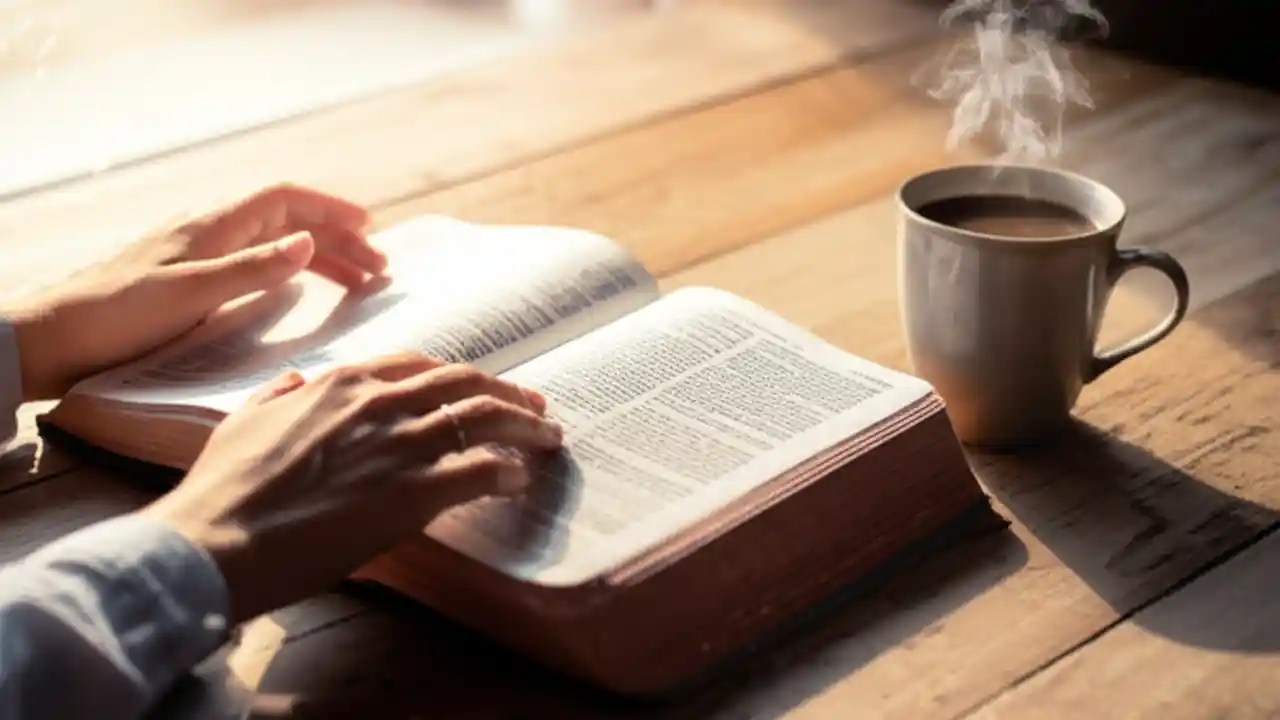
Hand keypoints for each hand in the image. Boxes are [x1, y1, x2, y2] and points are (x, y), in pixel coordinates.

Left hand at [3, 185, 386, 399]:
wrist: (56, 340)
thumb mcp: (193, 292)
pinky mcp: (194, 285)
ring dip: (320, 261)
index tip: (372, 227)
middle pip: (289, 224)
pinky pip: (258, 269)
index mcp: (213, 226)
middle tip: (380, 270)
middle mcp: (213, 235)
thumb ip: (253, 268)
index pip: (285, 198)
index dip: (331, 208)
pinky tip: (302, 292)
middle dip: (338, 241)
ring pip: (276, 248)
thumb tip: (307, 243)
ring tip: (358, 285)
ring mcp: (204, 259)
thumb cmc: (119, 314)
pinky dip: (291, 276)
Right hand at [143, 352, 562, 623]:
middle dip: (509, 392)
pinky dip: (509, 472)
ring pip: (486, 418)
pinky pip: (484, 470)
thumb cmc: (223, 488)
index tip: (478, 386)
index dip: (457, 376)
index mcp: (342, 382)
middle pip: (466, 382)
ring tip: (550, 438)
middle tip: (537, 407)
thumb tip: (294, 380)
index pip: (419, 365)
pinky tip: (520, 482)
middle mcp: (380, 401)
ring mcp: (402, 442)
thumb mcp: (243, 421)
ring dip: (526, 427)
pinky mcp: (417, 490)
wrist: (217, 539)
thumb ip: (278, 395)